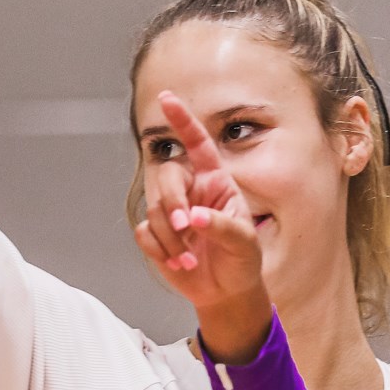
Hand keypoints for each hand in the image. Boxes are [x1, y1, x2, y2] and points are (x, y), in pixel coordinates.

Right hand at [132, 91, 269, 361]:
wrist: (227, 292)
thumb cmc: (241, 260)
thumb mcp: (244, 243)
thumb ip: (222, 227)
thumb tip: (195, 218)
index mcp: (216, 181)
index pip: (198, 144)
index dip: (183, 120)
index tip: (168, 98)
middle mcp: (192, 190)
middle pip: (168, 177)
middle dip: (172, 203)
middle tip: (186, 228)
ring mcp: (171, 211)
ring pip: (153, 208)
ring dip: (170, 236)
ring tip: (190, 259)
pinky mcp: (156, 234)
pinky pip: (144, 232)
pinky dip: (160, 250)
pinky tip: (179, 263)